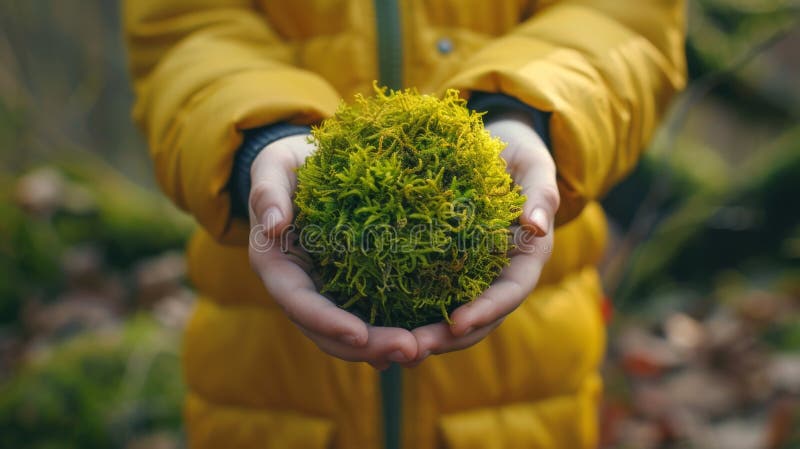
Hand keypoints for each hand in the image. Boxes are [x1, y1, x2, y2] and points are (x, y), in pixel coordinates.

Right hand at [247, 134, 417, 369]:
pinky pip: (369, 316)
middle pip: (328, 331)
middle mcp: (299, 287)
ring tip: (421, 350)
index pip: (299, 303)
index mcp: (275, 265)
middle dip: (367, 347)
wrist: (306, 168)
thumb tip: (273, 225)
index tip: (360, 334)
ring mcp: (325, 291)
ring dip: (383, 347)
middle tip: (411, 349)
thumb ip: (267, 191)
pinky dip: (389, 332)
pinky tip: (421, 341)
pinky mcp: (349, 287)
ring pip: (350, 333)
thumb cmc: (288, 165)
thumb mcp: (273, 167)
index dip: (327, 322)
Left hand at [402, 113, 558, 366]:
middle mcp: (500, 276)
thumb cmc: (520, 155)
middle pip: (478, 320)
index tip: (456, 323)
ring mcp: (473, 277)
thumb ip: (540, 193)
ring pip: (452, 319)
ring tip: (390, 349)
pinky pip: (430, 299)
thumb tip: (536, 226)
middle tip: (409, 350)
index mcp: (526, 258)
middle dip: (446, 339)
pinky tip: (377, 325)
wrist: (498, 151)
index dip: (485, 311)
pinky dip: (410, 316)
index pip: (509, 294)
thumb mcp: (535, 166)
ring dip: (425, 336)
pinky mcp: (447, 271)